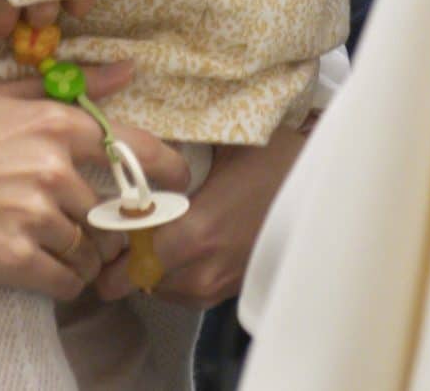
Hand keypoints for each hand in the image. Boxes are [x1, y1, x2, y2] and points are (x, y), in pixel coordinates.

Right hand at [0, 63, 189, 297]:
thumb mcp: (6, 98)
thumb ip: (73, 86)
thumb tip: (128, 71)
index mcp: (55, 126)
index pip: (135, 150)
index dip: (167, 172)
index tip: (178, 185)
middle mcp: (52, 169)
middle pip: (108, 210)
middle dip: (102, 223)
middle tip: (85, 228)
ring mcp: (35, 215)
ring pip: (89, 248)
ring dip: (82, 255)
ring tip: (53, 246)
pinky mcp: (17, 258)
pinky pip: (67, 281)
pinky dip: (65, 282)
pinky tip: (47, 270)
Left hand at [93, 124, 308, 306]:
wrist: (327, 192)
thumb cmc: (277, 161)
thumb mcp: (224, 145)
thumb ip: (176, 150)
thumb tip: (135, 140)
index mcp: (196, 234)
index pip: (128, 266)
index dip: (109, 247)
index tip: (103, 224)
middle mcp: (203, 270)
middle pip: (139, 280)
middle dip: (125, 255)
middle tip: (123, 223)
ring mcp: (218, 285)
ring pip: (160, 288)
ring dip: (150, 264)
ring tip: (154, 228)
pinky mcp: (230, 290)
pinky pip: (185, 290)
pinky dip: (174, 271)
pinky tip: (184, 240)